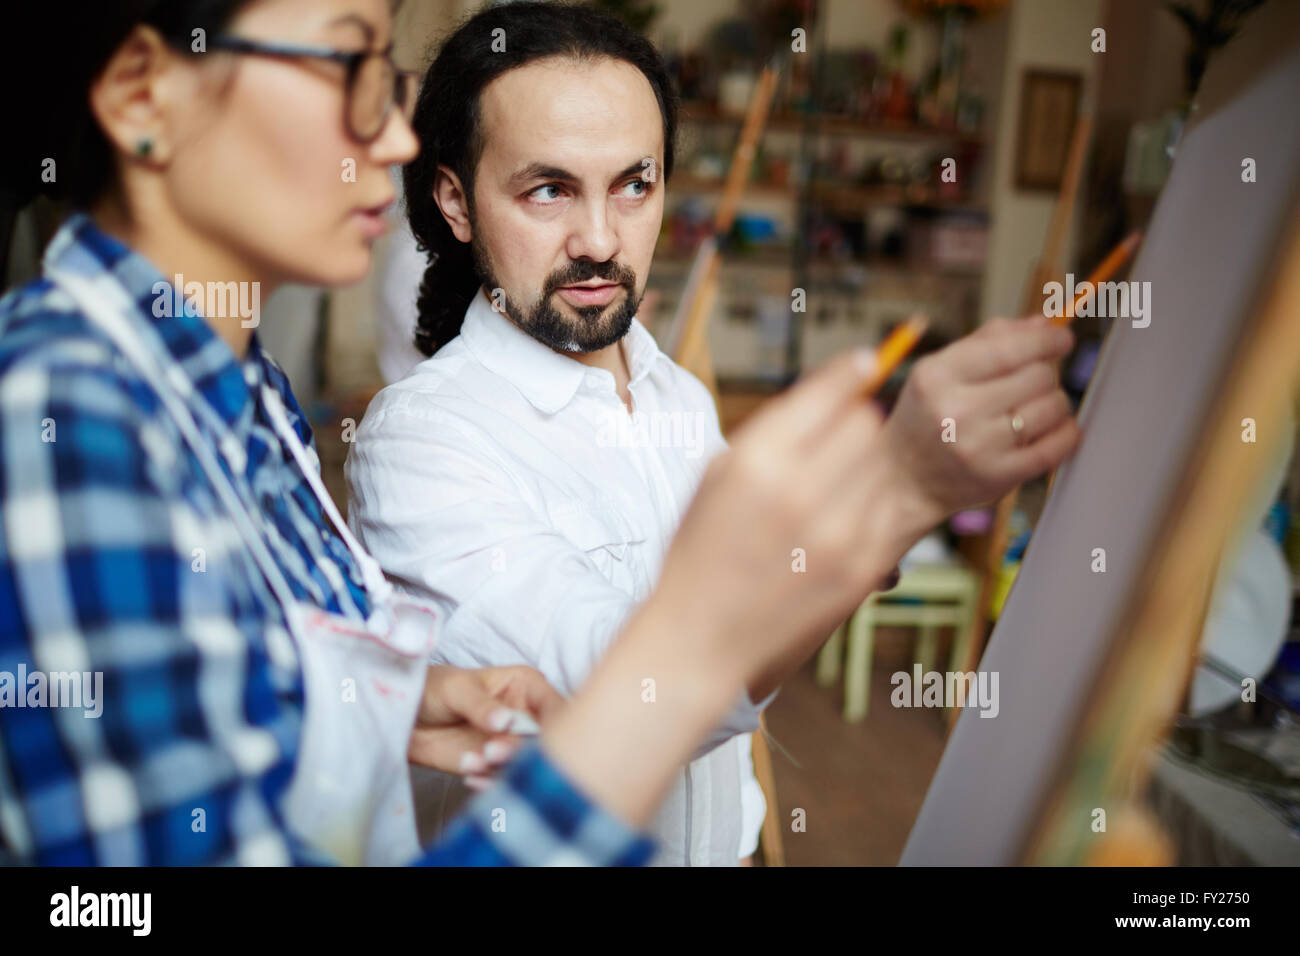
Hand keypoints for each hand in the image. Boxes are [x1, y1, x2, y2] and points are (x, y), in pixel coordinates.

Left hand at [408, 665, 563, 780]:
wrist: (403, 717)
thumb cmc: (432, 688)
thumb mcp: (456, 689)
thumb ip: (481, 705)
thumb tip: (505, 722)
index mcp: (528, 686)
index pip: (557, 707)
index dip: (556, 725)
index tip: (537, 739)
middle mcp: (526, 715)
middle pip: (546, 740)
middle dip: (524, 751)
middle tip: (493, 752)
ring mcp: (511, 743)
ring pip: (528, 764)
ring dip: (503, 768)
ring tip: (474, 761)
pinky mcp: (494, 766)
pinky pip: (505, 780)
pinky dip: (490, 782)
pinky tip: (471, 773)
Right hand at [652, 348, 929, 696]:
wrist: (703, 636)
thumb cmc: (703, 547)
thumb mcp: (718, 475)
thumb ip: (777, 427)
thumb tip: (846, 382)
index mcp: (757, 463)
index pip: (832, 393)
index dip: (852, 371)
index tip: (867, 360)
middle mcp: (800, 494)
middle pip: (866, 422)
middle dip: (851, 423)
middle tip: (829, 443)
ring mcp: (837, 534)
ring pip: (879, 463)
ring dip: (860, 465)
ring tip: (827, 488)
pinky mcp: (862, 567)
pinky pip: (886, 508)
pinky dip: (867, 507)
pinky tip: (834, 524)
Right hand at [880, 315, 1080, 518]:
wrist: (902, 481)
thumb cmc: (924, 419)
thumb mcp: (938, 372)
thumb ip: (988, 341)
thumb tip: (1043, 324)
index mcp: (937, 376)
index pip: (1009, 349)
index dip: (1046, 340)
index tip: (1061, 339)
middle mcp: (955, 411)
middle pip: (1038, 376)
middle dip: (1045, 373)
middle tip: (1033, 381)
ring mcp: (977, 447)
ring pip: (1052, 408)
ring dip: (1054, 403)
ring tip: (1035, 408)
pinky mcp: (998, 477)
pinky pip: (1056, 447)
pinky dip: (1066, 433)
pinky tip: (1055, 428)